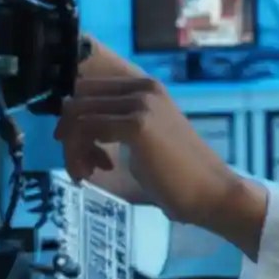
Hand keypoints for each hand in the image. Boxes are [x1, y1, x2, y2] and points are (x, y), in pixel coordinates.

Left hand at [54, 77, 241, 227]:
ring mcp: (142, 103)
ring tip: (84, 172)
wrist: (210, 191)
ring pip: (78, 115)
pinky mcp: (138, 124)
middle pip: (78, 99)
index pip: (88, 89)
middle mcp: (143, 87)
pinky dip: (78, 154)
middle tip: (79, 164)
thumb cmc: (178, 174)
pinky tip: (92, 174)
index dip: (73, 119)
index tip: (79, 149)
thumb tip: (72, 128)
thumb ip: (113, 126)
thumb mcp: (141, 140)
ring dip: (71, 148)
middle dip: (68, 134)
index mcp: (145, 87)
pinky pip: (86, 130)